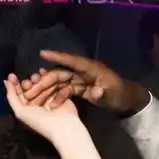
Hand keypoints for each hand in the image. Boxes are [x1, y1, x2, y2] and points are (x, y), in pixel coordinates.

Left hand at [4, 74, 79, 141]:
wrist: (63, 126)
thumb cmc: (40, 121)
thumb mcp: (20, 111)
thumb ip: (11, 97)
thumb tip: (5, 82)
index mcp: (26, 108)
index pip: (18, 92)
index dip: (14, 84)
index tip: (12, 76)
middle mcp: (36, 102)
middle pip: (29, 86)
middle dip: (27, 81)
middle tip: (29, 80)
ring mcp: (48, 97)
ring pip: (40, 83)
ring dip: (37, 78)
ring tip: (37, 75)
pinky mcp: (59, 93)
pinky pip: (52, 81)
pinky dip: (48, 76)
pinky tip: (45, 72)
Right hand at [19, 50, 148, 114]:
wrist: (127, 100)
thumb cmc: (120, 95)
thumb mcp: (113, 96)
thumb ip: (103, 94)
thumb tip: (95, 93)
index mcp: (91, 68)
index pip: (72, 61)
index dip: (57, 56)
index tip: (42, 53)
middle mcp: (83, 71)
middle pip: (61, 73)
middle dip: (46, 79)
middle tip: (31, 86)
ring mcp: (81, 79)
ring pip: (61, 82)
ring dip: (48, 89)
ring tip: (35, 96)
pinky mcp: (81, 87)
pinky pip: (66, 90)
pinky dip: (58, 96)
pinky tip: (50, 105)